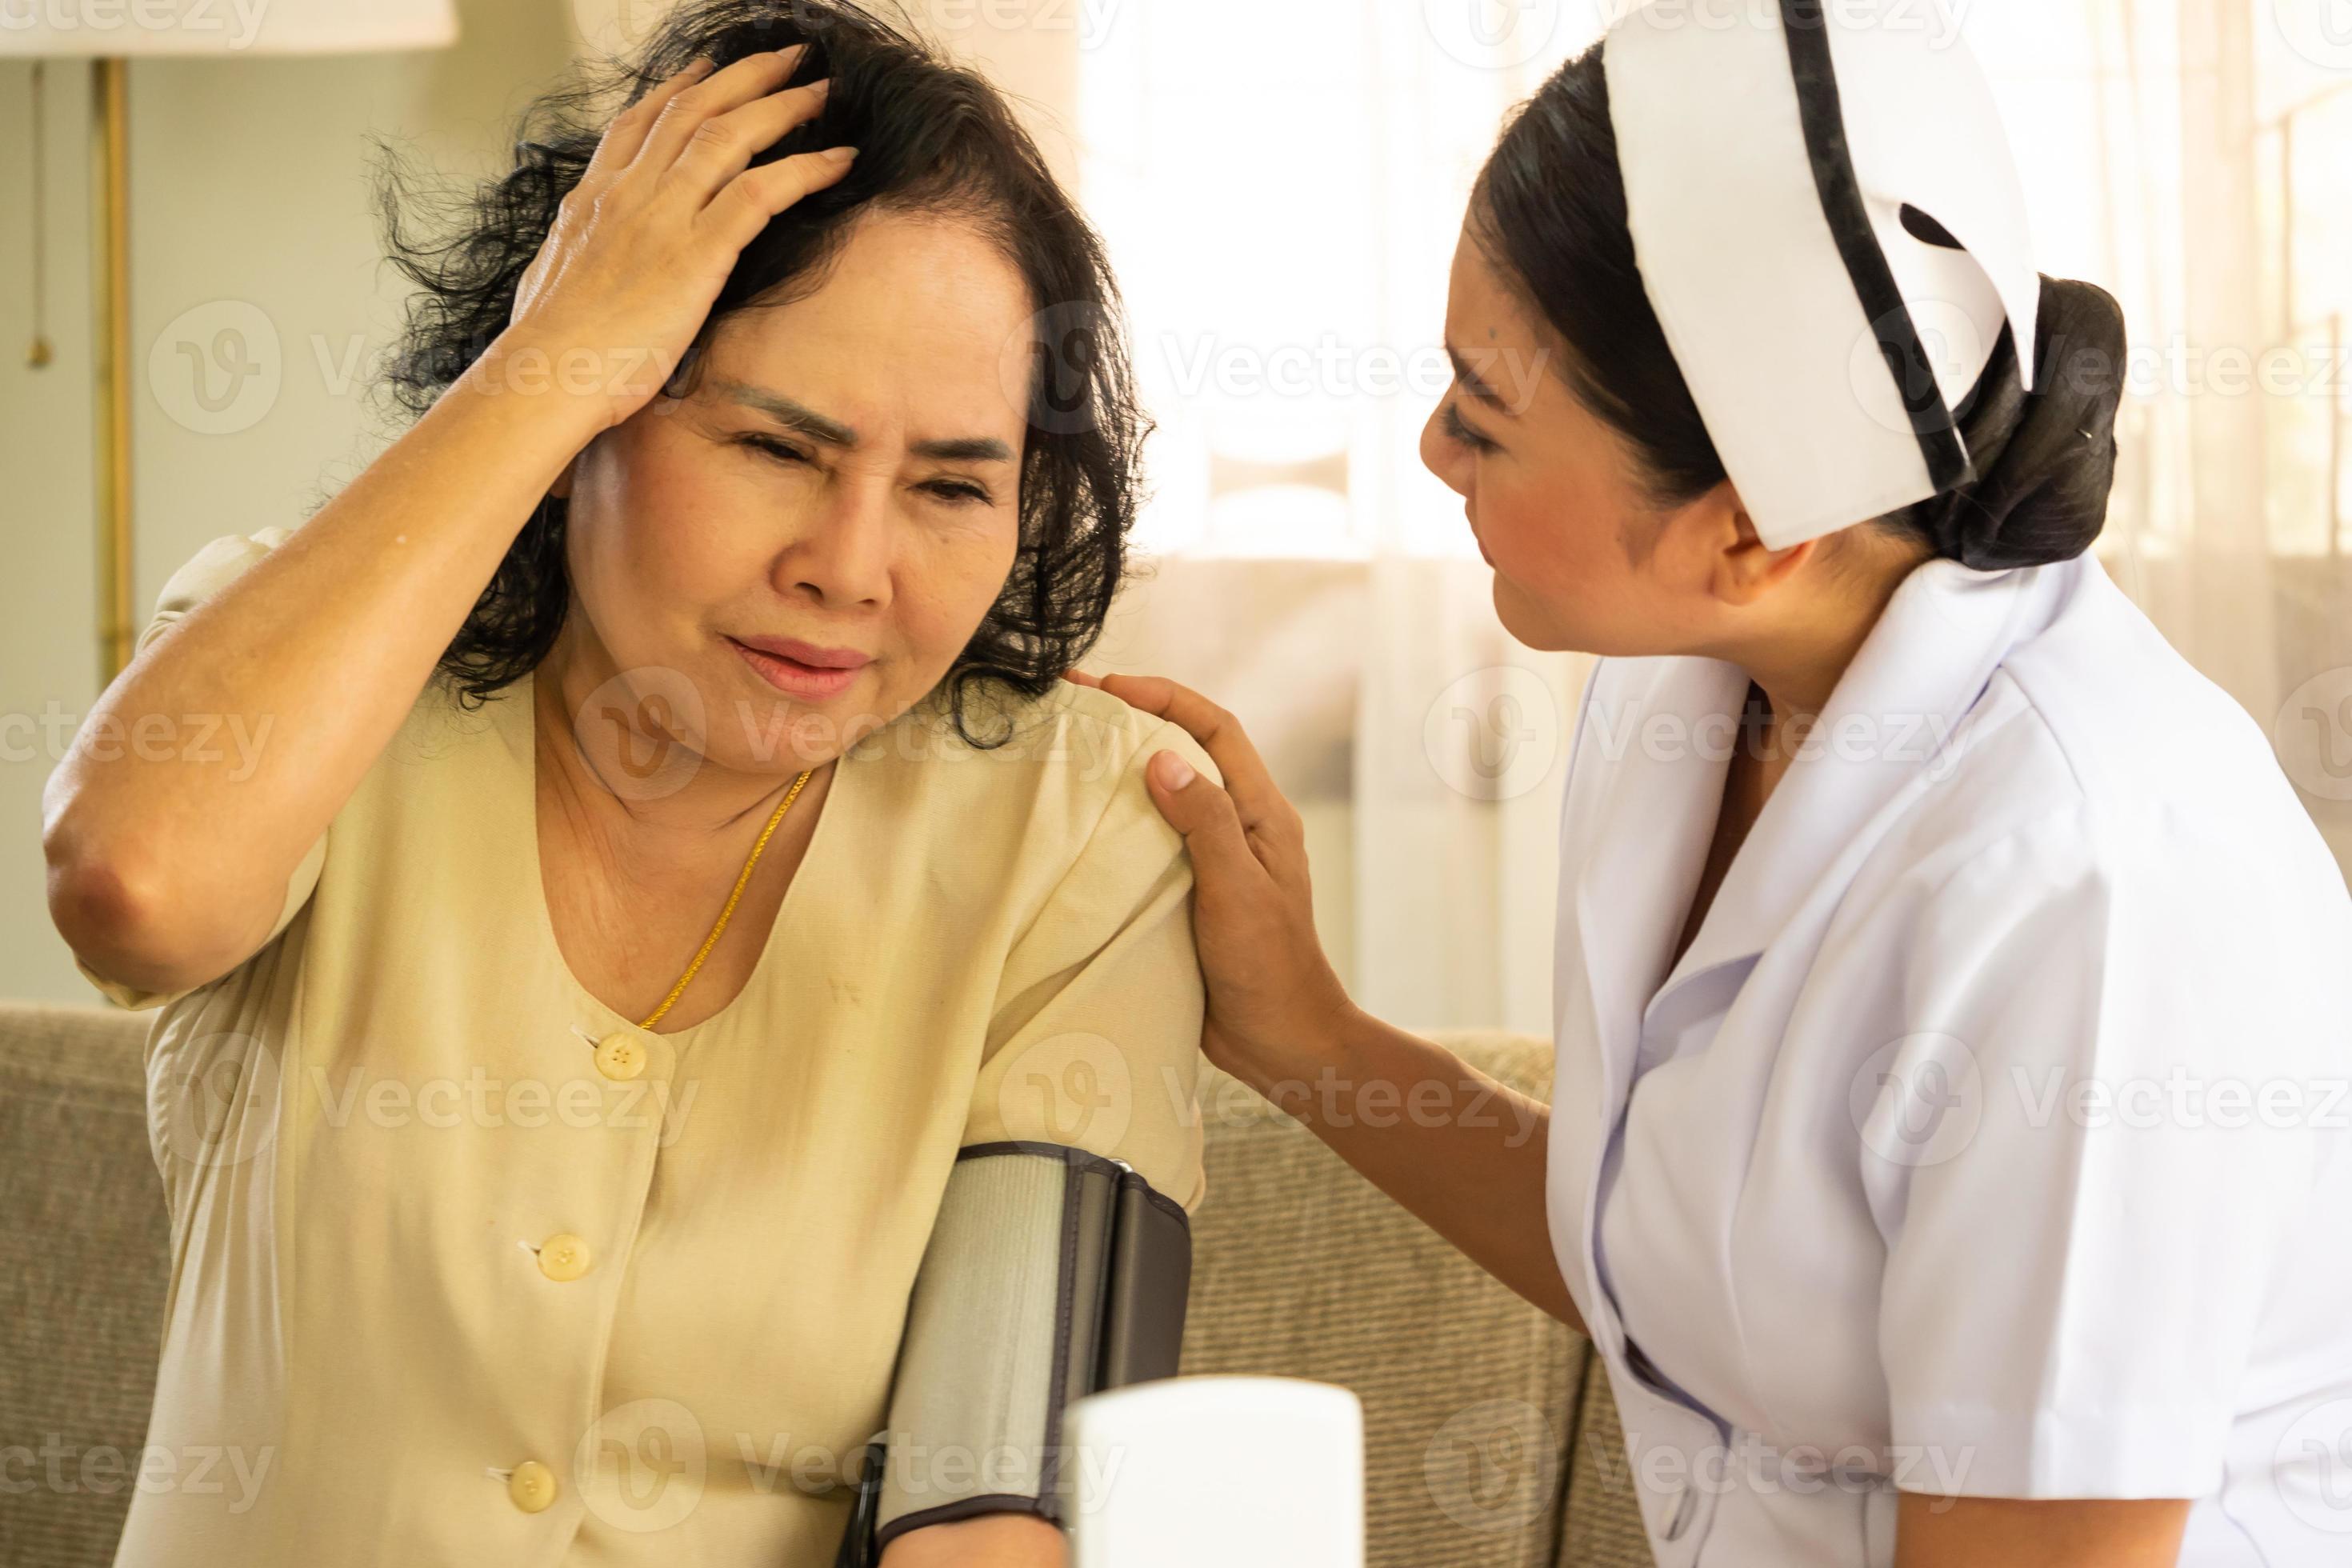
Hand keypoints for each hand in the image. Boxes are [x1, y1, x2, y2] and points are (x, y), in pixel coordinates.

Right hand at [500, 45, 857, 431]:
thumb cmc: (547, 350)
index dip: (679, 87)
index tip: (708, 68)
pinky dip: (806, 169)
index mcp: (591, 199)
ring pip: (728, 136)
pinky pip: (760, 194)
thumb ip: (579, 254)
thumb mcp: (553, 279)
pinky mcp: (695, 254)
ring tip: (822, 90)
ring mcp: (661, 218)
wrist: (541, 376)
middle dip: (745, 76)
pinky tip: (838, 159)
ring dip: (783, 106)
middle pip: (691, 110)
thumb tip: (582, 258)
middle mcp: (626, 193)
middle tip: (786, 57)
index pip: (638, 122)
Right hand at [1064, 670, 1357, 1087]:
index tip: (1108, 687)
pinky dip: (1112, 825)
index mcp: (1263, 813)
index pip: (1216, 729)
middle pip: (1184, 752)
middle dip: (1132, 721)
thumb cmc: (1270, 967)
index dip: (1165, 698)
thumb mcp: (1238, 890)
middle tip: (1068, 706)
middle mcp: (1238, 826)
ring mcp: (1211, 860)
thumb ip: (1204, 823)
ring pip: (1161, 797)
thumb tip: (1161, 759)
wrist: (1281, 1043)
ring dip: (1117, 771)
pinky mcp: (1186, 894)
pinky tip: (1073, 828)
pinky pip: (1146, 844)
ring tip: (1061, 753)